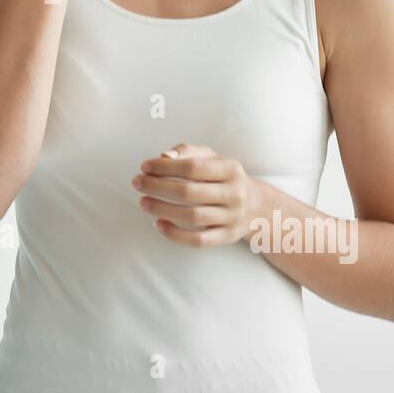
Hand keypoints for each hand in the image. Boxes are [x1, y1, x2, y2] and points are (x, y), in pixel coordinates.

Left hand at [131, 142, 260, 247]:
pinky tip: (158, 224)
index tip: (145, 167)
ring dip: (162, 209)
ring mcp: (232, 217)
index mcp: (231, 169)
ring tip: (143, 203)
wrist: (257, 206)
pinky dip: (175, 234)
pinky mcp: (227, 237)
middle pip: (189, 192)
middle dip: (157, 187)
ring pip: (192, 217)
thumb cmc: (224, 177)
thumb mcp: (213, 158)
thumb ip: (188, 152)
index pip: (192, 167)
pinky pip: (199, 240)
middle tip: (137, 184)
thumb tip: (164, 156)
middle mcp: (234, 193)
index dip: (165, 167)